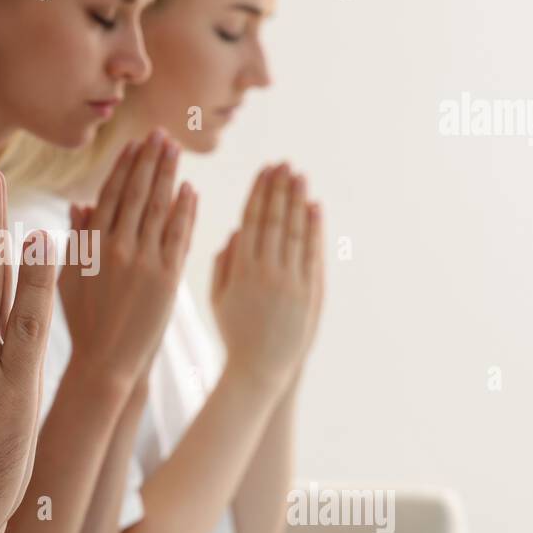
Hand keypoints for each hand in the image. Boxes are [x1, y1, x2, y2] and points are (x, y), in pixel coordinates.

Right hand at [58, 130, 196, 386]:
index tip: (135, 144)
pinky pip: (178, 235)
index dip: (124, 167)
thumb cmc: (85, 323)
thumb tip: (79, 204)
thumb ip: (77, 239)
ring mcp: (144, 261)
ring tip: (176, 149)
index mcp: (92, 245)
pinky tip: (190, 190)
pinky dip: (184, 210)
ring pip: (158, 207)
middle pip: (137, 193)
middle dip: (149, 160)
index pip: (110, 195)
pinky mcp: (167, 278)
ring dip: (168, 174)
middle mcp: (118, 247)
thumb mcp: (69, 278)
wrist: (107, 363)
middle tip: (161, 134)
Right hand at [212, 163, 323, 390]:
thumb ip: (224, 264)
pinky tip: (315, 208)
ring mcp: (290, 281)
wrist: (260, 368)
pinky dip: (315, 229)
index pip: (252, 220)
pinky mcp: (309, 293)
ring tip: (300, 177)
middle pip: (275, 220)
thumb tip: (238, 232)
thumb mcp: (218, 299)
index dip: (259, 193)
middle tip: (284, 164)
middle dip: (280, 189)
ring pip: (296, 232)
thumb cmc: (235, 334)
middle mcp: (266, 271)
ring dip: (298, 201)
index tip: (264, 170)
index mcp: (240, 269)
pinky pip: (312, 253)